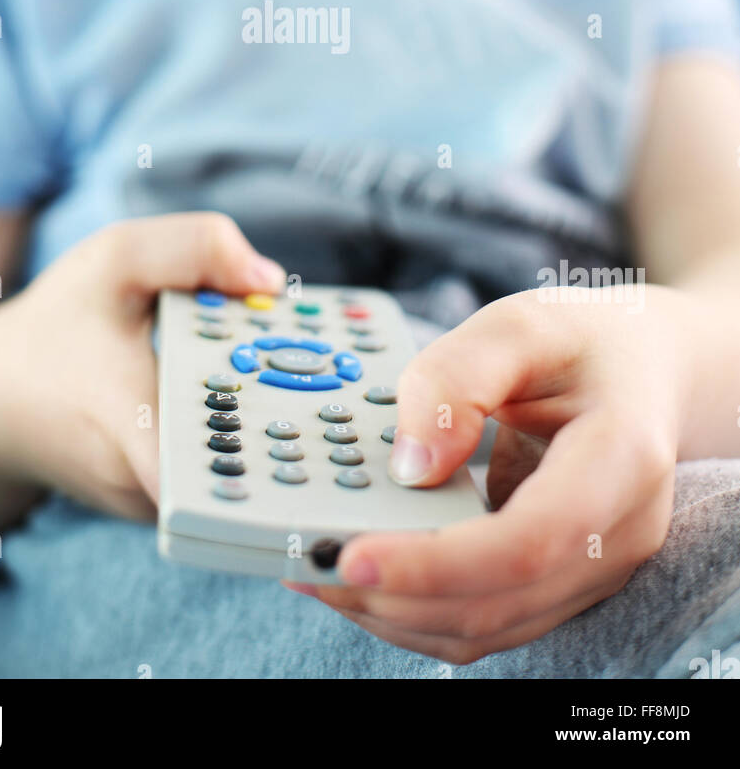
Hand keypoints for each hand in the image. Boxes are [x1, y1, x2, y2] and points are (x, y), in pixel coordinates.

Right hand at [0, 213, 284, 521]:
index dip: (282, 422)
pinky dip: (242, 424)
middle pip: (257, 455)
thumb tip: (269, 281)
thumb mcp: (115, 258)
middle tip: (316, 348)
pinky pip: (222, 468)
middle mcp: (151, 486)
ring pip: (243, 464)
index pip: (227, 463)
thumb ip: (195, 247)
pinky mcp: (163, 509)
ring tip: (288, 358)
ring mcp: (159, 508)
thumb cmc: (56, 326)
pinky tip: (254, 381)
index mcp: (136, 426)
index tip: (310, 368)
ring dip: (269, 411)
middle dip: (293, 399)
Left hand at [287, 284, 685, 663]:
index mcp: (621, 459)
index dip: (435, 564)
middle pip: (499, 602)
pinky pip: (484, 616)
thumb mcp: (520, 323)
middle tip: (302, 558)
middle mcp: (615, 534)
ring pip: (486, 626)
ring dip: (393, 612)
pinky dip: (415, 607)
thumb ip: (459, 377)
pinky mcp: (558, 582)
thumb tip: (409, 466)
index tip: (351, 554)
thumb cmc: (585, 341)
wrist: (645, 370)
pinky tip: (359, 572)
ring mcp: (591, 569)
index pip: (527, 543)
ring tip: (311, 565)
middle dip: (392, 595)